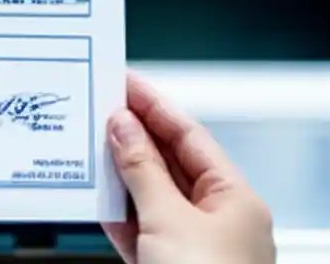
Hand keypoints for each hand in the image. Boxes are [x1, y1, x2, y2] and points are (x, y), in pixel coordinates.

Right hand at [103, 72, 274, 263]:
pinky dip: (120, 214)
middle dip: (135, 137)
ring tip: (93, 147)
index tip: (126, 83)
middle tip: (102, 109)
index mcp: (237, 199)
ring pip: (153, 198)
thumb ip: (142, 170)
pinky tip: (100, 199)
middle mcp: (220, 220)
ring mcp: (195, 246)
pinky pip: (142, 229)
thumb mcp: (168, 219)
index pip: (191, 137)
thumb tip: (124, 127)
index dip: (155, 107)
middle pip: (171, 164)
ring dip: (123, 175)